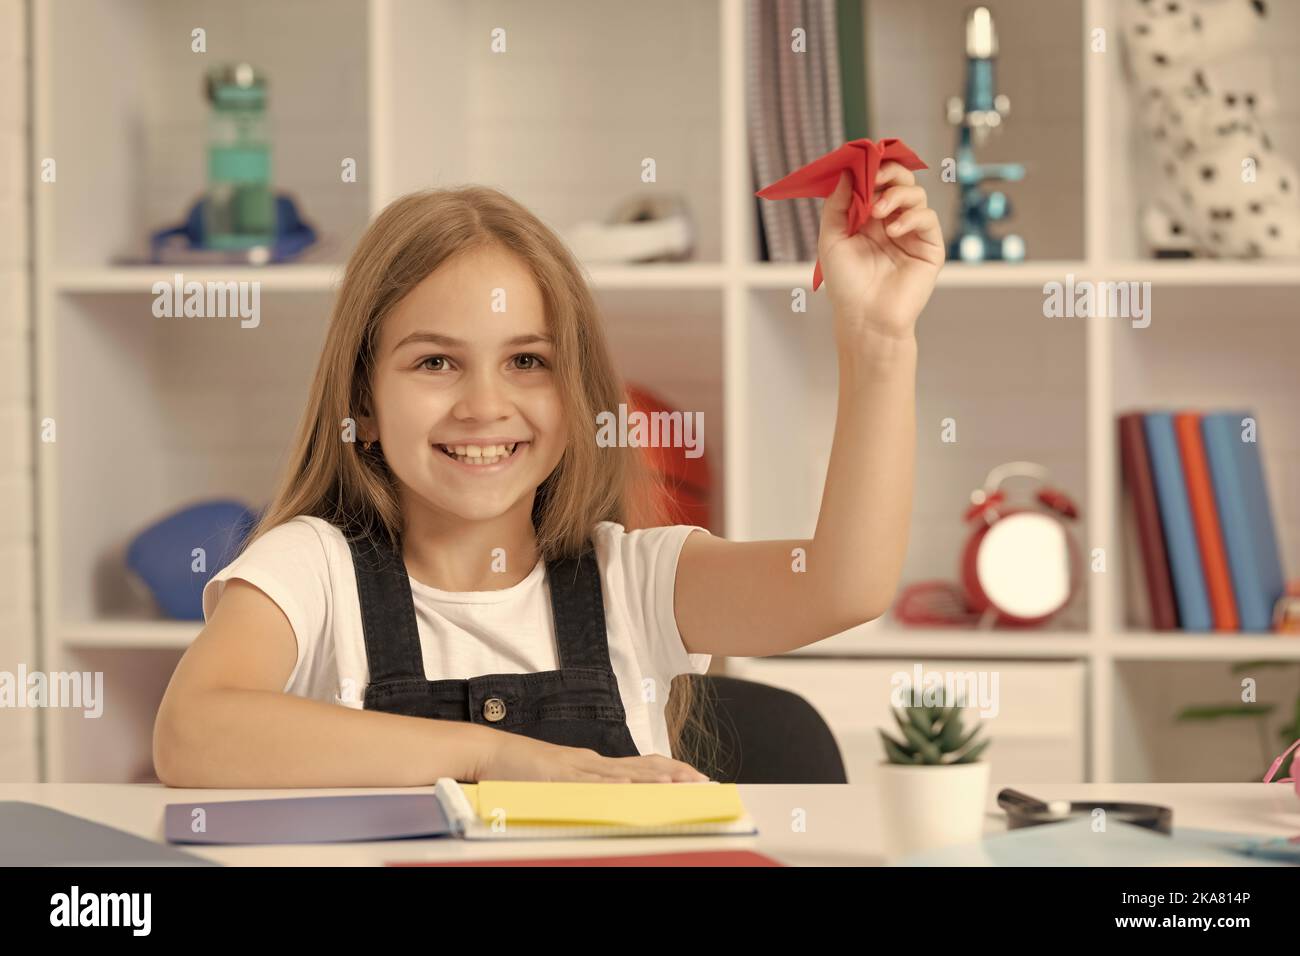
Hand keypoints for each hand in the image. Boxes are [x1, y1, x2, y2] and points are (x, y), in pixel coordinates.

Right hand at [475, 729, 709, 782]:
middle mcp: (590, 763)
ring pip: (622, 774)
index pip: (641, 766)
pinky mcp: (556, 776)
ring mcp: (575, 768)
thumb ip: (583, 788)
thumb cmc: (520, 770)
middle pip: (642, 767)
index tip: (696, 778)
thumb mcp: (558, 780)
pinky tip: (630, 789)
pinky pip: (589, 783)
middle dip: (675, 774)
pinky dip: (611, 786)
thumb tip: (611, 798)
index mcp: (592, 765)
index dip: (670, 770)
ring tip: (681, 784)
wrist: (490, 752)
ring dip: (653, 780)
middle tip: (703, 781)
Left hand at [819, 162, 944, 345]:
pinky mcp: (929, 247)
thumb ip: (838, 204)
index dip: (873, 166)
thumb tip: (847, 171)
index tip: (864, 159)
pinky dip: (911, 217)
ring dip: (896, 195)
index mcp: (868, 218)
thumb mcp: (831, 238)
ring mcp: (911, 233)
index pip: (876, 181)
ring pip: (916, 194)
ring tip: (877, 212)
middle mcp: (891, 221)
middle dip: (889, 172)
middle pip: (901, 180)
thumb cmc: (847, 284)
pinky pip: (928, 218)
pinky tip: (893, 230)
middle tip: (876, 177)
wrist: (865, 317)